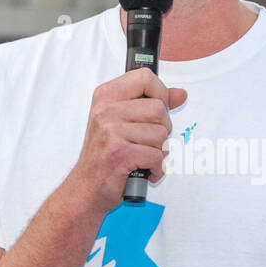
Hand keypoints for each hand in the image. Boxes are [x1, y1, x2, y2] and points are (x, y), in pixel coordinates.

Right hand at [69, 67, 186, 215]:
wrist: (85, 189)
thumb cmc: (103, 156)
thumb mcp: (122, 121)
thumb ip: (151, 104)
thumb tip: (180, 94)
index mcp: (105, 96)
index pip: (145, 77)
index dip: (161, 93)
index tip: (159, 107)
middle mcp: (105, 111)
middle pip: (159, 108)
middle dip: (162, 129)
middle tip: (146, 142)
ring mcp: (111, 132)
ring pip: (161, 134)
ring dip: (158, 152)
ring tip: (142, 157)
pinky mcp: (119, 154)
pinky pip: (156, 156)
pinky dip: (156, 169)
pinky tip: (144, 171)